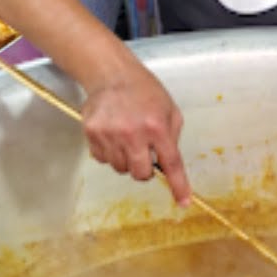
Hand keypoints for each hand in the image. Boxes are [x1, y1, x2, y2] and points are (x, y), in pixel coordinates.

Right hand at [80, 61, 191, 206]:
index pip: (171, 163)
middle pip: (141, 174)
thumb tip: (168, 164)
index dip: (178, 185)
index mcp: (157, 126)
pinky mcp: (92, 133)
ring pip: (120, 169)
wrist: (112, 74)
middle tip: (143, 154)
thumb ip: (172, 137)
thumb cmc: (144, 91)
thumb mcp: (169, 109)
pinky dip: (109, 153)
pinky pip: (102, 159)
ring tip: (126, 138)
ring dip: (126, 160)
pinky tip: (112, 135)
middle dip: (144, 169)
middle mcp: (133, 133)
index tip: (184, 202)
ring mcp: (110, 134)